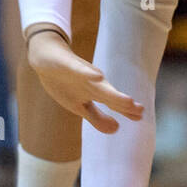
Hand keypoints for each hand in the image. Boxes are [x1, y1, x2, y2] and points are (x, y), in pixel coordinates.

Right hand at [26, 29, 143, 132]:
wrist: (46, 57)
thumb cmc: (66, 83)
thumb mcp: (80, 106)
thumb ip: (97, 118)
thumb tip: (117, 129)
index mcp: (95, 93)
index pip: (113, 103)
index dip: (126, 110)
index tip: (141, 116)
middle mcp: (92, 83)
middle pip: (109, 95)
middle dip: (123, 103)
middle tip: (139, 109)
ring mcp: (81, 74)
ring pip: (97, 83)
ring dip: (110, 92)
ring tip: (125, 100)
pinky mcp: (69, 65)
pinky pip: (79, 70)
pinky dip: (88, 74)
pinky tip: (97, 76)